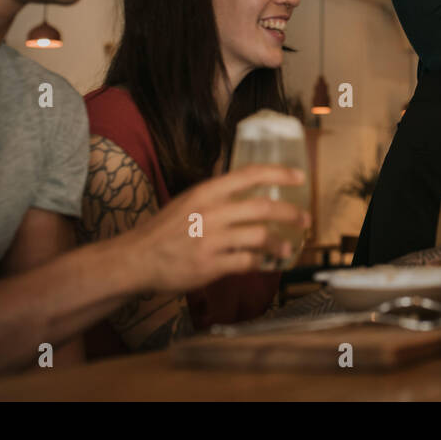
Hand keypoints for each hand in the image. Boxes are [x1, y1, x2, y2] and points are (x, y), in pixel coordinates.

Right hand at [119, 164, 309, 293]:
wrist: (136, 259)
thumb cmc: (164, 230)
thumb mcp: (189, 201)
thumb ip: (218, 195)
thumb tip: (250, 188)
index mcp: (206, 192)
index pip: (250, 174)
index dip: (279, 174)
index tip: (300, 177)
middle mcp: (211, 212)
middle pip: (263, 207)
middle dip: (291, 213)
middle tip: (304, 219)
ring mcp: (211, 240)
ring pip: (260, 236)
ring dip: (280, 243)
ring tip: (287, 248)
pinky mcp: (210, 265)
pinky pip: (247, 262)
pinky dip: (260, 263)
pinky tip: (264, 263)